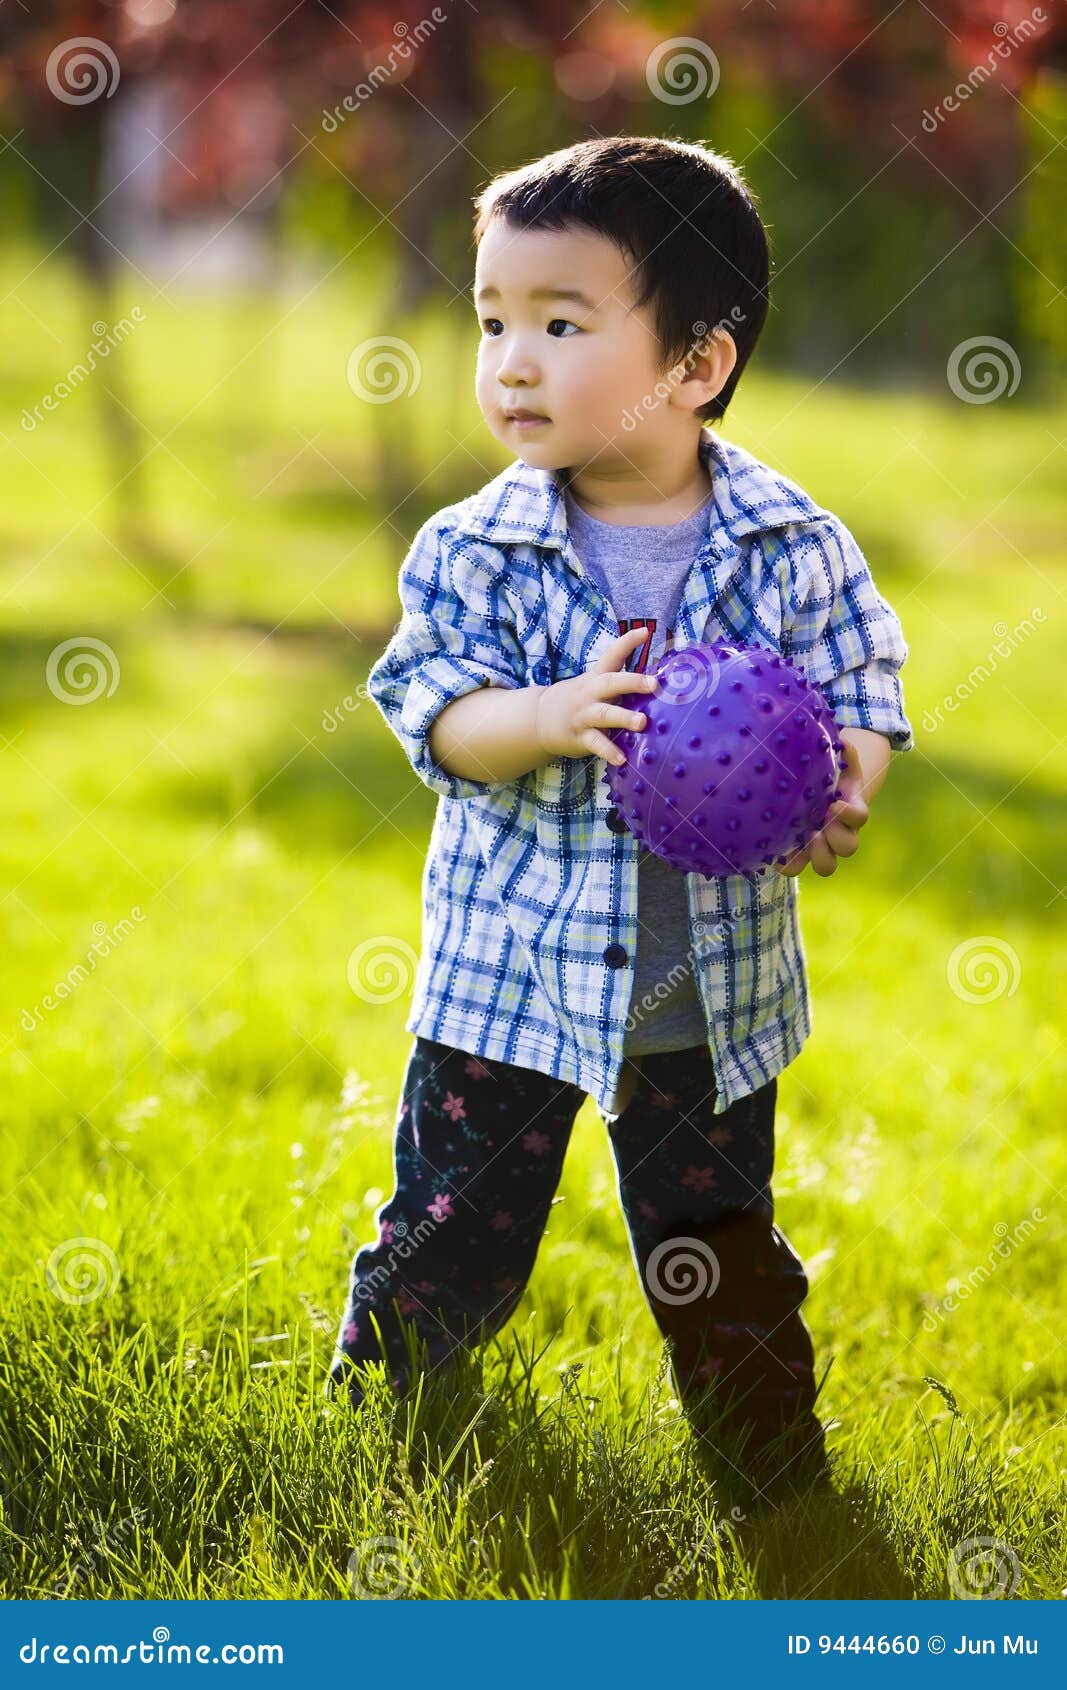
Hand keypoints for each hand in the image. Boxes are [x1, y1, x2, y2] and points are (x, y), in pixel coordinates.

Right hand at [534, 626, 659, 765]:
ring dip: (623, 718)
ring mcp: (584, 715)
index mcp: (596, 678)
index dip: (627, 642)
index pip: (612, 655)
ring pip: (604, 714)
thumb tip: (658, 681)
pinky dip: (609, 751)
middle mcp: (590, 693)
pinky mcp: (580, 736)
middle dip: (632, 682)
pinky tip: (621, 759)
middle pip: (611, 683)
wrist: (539, 720)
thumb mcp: (594, 686)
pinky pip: (596, 744)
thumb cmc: (580, 701)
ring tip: (641, 723)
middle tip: (654, 684)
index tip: (644, 631)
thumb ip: (620, 684)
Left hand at [774, 738, 869, 876]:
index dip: (849, 815)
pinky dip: (785, 862)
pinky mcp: (800, 854)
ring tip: (801, 839)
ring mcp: (821, 846)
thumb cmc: (828, 774)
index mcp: (850, 810)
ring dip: (816, 856)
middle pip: (848, 848)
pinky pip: (794, 867)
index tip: (833, 804)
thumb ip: (843, 751)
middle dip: (834, 839)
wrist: (817, 792)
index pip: (860, 818)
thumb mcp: (836, 761)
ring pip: (827, 866)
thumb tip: (842, 740)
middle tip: (817, 825)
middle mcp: (839, 833)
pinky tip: (773, 848)